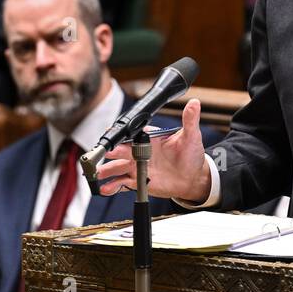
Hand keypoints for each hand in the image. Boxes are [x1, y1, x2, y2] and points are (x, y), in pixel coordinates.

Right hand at [95, 99, 210, 201]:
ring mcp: (138, 166)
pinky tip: (105, 188)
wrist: (193, 178)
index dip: (122, 135)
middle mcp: (141, 151)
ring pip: (118, 167)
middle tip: (101, 155)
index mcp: (150, 138)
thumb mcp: (192, 136)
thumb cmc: (191, 155)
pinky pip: (122, 183)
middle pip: (121, 151)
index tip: (113, 135)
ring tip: (97, 174)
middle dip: (110, 153)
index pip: (133, 134)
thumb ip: (190, 120)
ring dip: (107, 170)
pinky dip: (113, 186)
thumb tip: (194, 103)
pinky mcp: (139, 181)